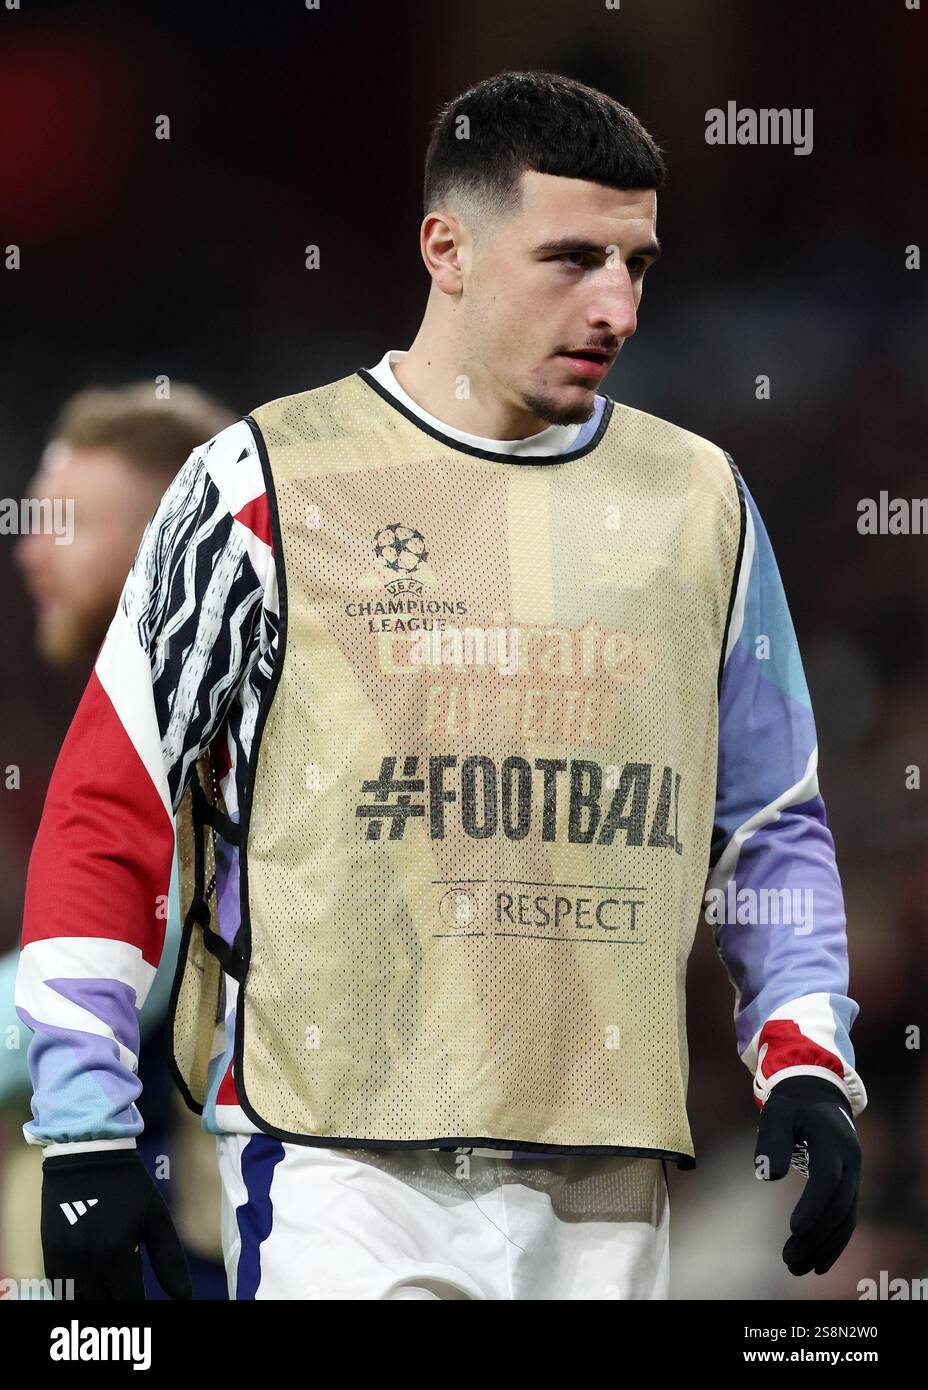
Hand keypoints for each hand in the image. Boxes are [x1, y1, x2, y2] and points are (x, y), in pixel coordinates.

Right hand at [41, 1148, 191, 1298]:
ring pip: (81, 1300)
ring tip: (111, 1292)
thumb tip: (184, 1298)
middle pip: (104, 1304)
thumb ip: (169, 1258)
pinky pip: (61, 1289)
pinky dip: (76, 1292)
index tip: (145, 1302)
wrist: (86, 1155)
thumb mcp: (154, 1216)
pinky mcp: (51, 1254)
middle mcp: (89, 1260)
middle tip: (128, 1295)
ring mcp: (66, 1258)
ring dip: (98, 1300)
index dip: (140, 1305)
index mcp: (118, 1250)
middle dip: (119, 1303)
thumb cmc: (128, 1186)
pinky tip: (91, 1286)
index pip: (130, 1300)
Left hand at [754, 1075, 860, 1276]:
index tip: (793, 1229)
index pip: (828, 1180)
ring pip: (845, 1219)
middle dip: (816, 1237)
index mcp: (833, 1142)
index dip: (813, 1206)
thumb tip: (768, 1176)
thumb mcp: (776, 1113)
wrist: (817, 1095)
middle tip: (788, 1261)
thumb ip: (772, 1141)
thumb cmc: (792, 1106)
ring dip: (824, 1247)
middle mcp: (851, 1162)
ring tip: (797, 1268)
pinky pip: (847, 1219)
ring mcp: (854, 1176)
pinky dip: (835, 1243)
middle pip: (839, 1207)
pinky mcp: (849, 1187)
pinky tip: (818, 1264)